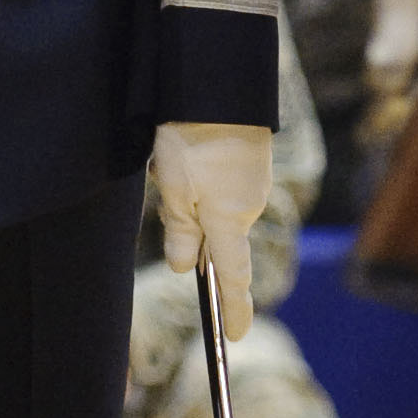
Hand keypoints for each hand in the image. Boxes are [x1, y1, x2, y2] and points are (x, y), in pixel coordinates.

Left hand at [151, 116, 273, 342]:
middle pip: (215, 234)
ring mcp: (254, 182)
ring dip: (189, 192)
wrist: (219, 81)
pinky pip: (221, 181)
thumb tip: (183, 265)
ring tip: (169, 154)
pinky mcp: (252, 160)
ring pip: (213, 204)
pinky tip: (184, 144)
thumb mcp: (174, 187)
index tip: (234, 337)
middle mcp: (248, 205)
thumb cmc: (193, 136)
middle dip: (188, 222)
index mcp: (229, 219)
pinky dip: (200, 173)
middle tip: (164, 183)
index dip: (233, 308)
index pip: (234, 276)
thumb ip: (179, 230)